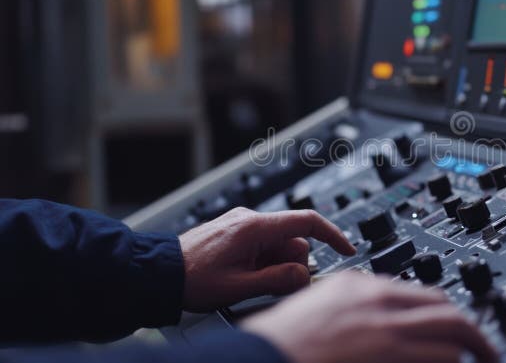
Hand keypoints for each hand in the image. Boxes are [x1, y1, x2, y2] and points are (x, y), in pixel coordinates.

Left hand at [179, 208, 355, 311]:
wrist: (159, 272)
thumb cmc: (192, 278)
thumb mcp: (239, 287)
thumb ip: (277, 280)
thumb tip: (305, 276)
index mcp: (254, 227)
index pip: (307, 221)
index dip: (332, 235)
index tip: (346, 249)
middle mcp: (250, 220)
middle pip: (293, 240)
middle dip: (291, 265)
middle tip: (269, 285)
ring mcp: (241, 225)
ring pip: (278, 245)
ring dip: (275, 266)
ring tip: (248, 283)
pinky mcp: (235, 232)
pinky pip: (262, 246)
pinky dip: (263, 263)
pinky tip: (244, 277)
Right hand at [241, 271, 498, 362]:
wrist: (260, 361)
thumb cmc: (280, 344)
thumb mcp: (316, 309)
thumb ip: (350, 308)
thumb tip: (375, 323)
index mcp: (357, 286)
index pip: (418, 292)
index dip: (443, 310)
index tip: (453, 322)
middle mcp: (377, 301)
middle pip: (444, 306)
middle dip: (469, 327)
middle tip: (484, 344)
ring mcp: (386, 329)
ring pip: (451, 330)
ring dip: (468, 346)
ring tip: (481, 358)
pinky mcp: (391, 355)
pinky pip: (440, 356)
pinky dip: (452, 361)